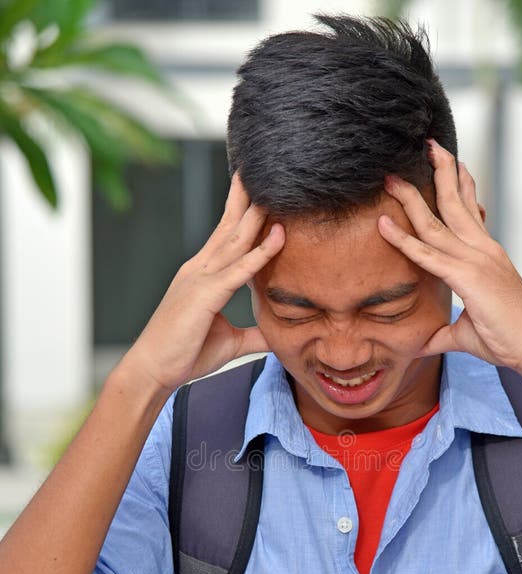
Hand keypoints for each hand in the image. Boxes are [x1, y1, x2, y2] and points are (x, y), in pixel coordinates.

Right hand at [122, 173, 284, 393]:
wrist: (153, 370)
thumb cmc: (184, 355)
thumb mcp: (229, 342)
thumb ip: (253, 334)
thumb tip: (275, 335)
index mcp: (203, 275)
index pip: (226, 234)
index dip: (241, 208)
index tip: (255, 185)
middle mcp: (200, 269)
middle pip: (230, 225)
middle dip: (247, 196)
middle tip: (266, 167)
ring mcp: (201, 279)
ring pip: (236, 239)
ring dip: (258, 213)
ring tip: (277, 187)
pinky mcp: (205, 295)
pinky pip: (239, 270)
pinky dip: (261, 252)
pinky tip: (279, 235)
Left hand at [378, 140, 521, 375]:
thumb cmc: (508, 339)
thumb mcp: (466, 334)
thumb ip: (442, 334)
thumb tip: (423, 343)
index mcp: (487, 256)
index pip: (471, 213)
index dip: (460, 187)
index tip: (450, 164)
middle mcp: (483, 250)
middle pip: (455, 204)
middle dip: (438, 173)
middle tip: (423, 147)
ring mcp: (476, 260)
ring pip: (438, 220)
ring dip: (413, 196)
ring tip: (393, 175)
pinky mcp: (468, 277)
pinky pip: (428, 255)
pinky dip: (403, 240)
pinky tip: (384, 224)